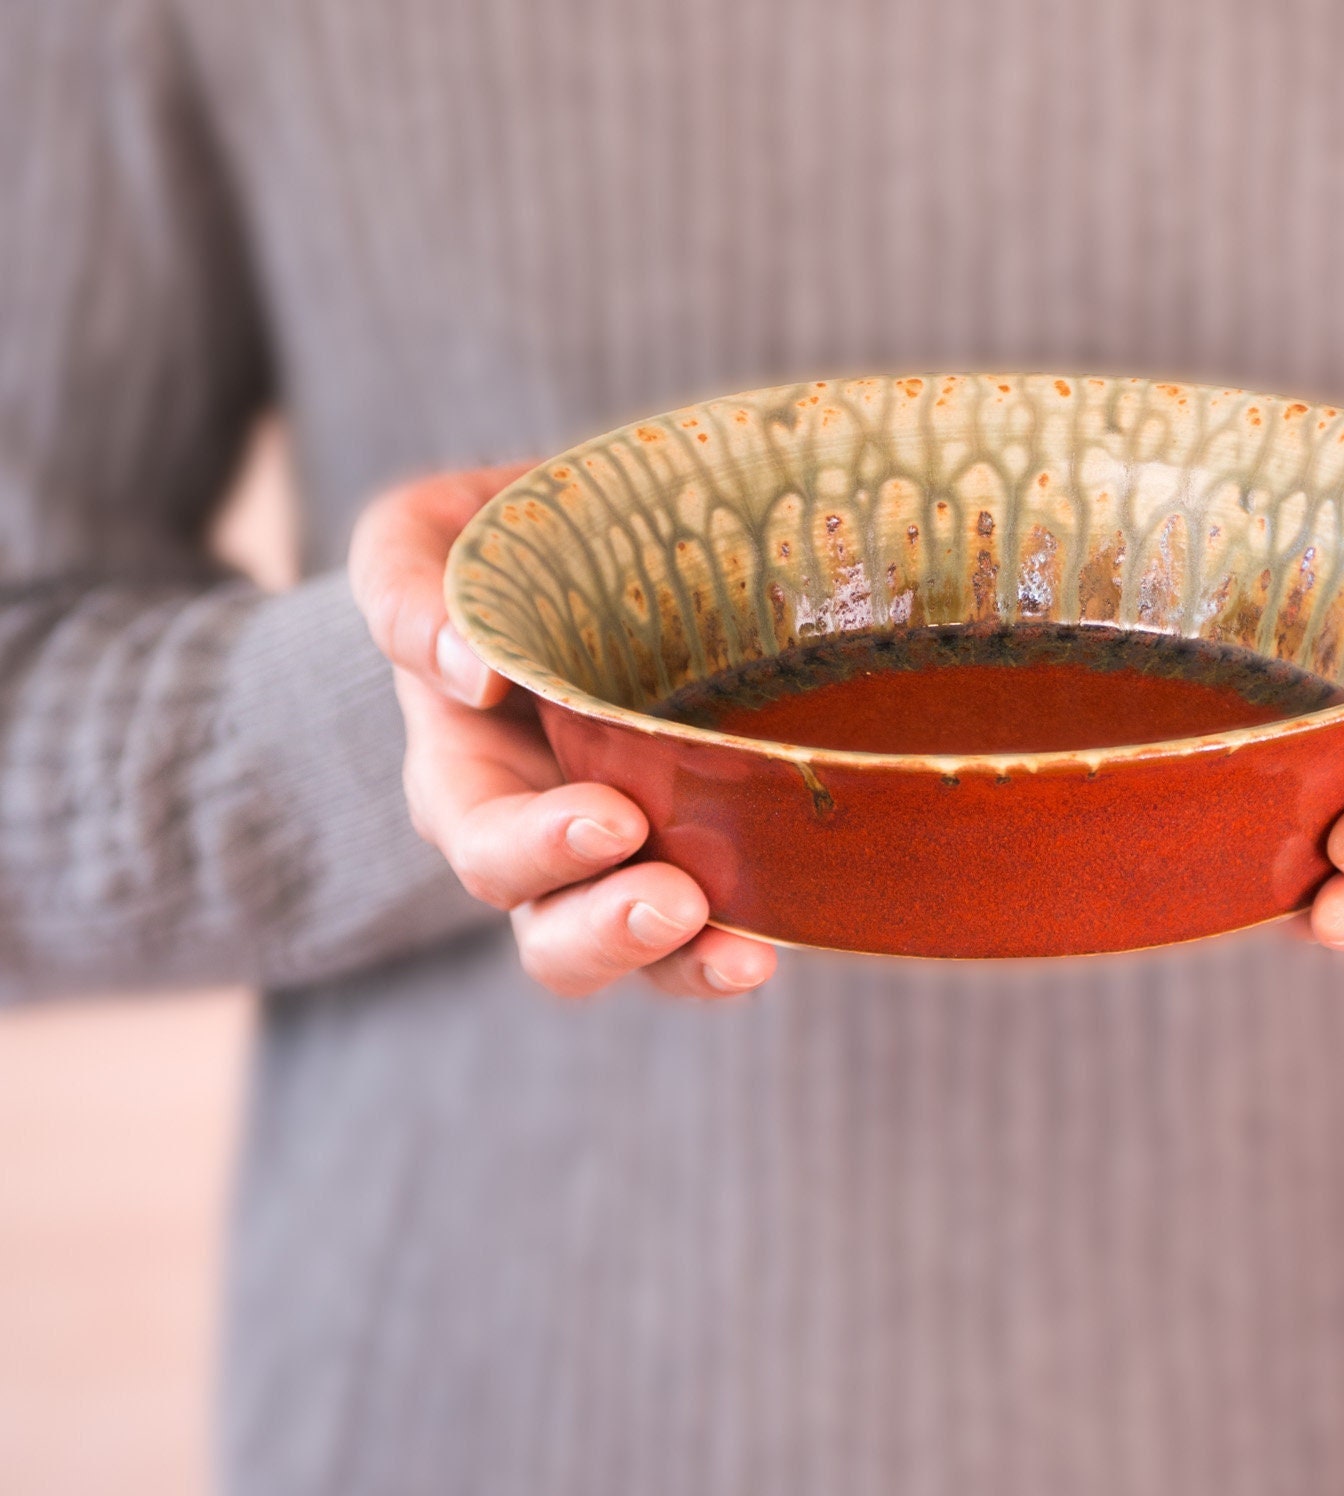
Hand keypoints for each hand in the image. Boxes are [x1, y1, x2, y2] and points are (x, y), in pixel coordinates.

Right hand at [349, 466, 778, 1000]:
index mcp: (466, 769)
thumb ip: (409, 593)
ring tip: (743, 957)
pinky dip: (740, 942)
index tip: (612, 819)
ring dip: (683, 963)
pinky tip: (781, 942)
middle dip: (608, 928)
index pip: (481, 838)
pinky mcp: (706, 844)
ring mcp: (628, 853)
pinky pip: (714, 924)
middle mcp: (541, 834)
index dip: (538, 847)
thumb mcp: (424, 536)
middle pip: (551, 929)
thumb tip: (468, 672)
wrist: (602, 532)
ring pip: (637, 952)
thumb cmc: (502, 541)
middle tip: (673, 903)